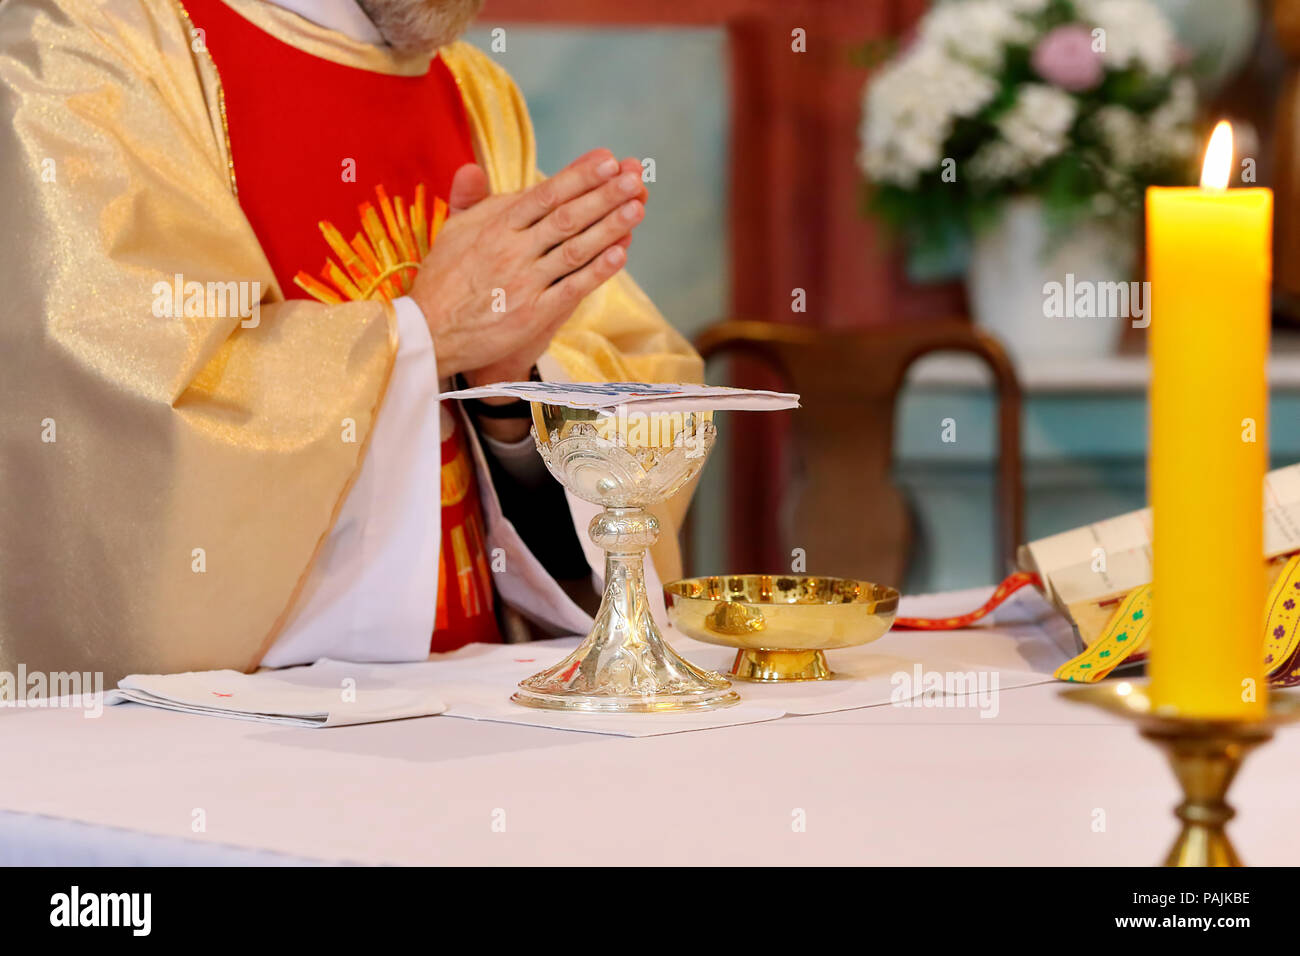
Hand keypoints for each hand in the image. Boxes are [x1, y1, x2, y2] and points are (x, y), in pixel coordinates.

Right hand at [410, 149, 646, 381]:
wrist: (429, 332)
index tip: (606, 159)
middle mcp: (512, 250)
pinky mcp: (533, 314)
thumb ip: (467, 199)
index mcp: (495, 225)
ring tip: (637, 206)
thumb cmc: (442, 280)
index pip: (544, 194)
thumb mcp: (450, 232)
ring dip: (608, 226)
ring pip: (574, 249)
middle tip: (633, 176)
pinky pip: (572, 287)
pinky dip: (598, 270)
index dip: (578, 176)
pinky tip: (621, 253)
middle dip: (603, 194)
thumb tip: (471, 166)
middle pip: (566, 216)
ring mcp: (524, 282)